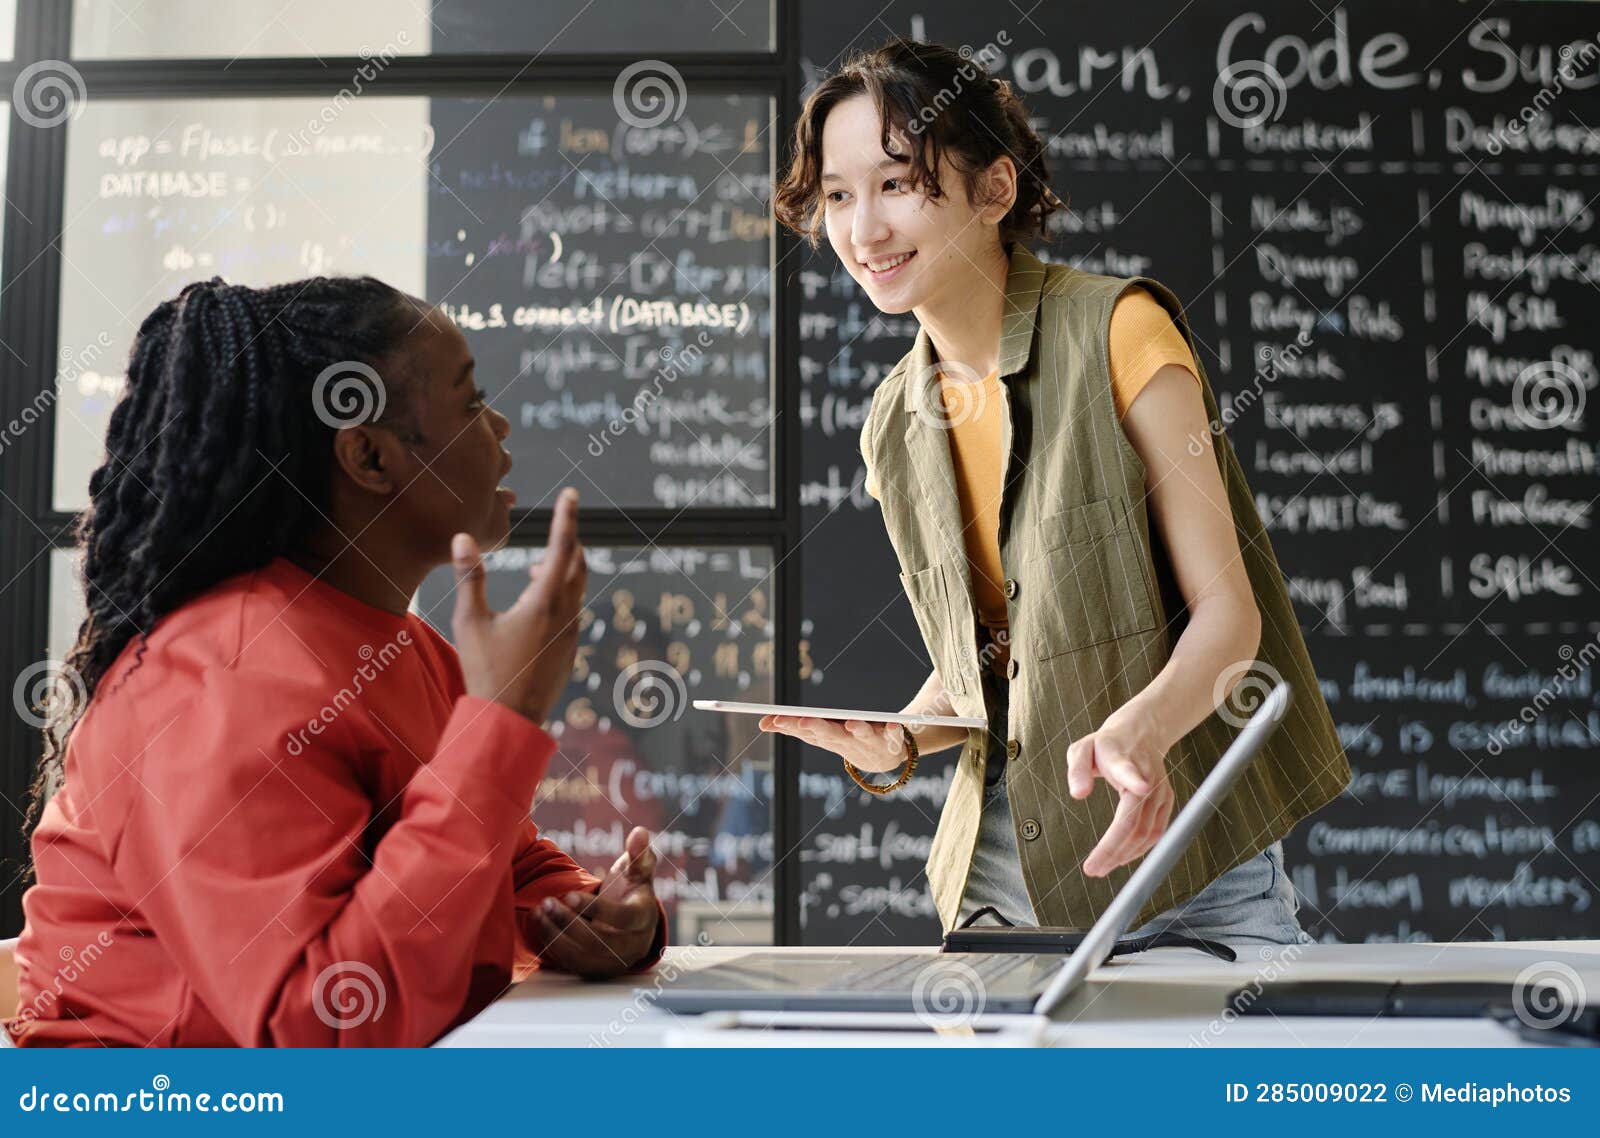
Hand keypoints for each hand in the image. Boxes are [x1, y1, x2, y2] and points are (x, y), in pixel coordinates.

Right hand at [451, 487, 585, 724]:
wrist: (510, 720)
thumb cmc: (487, 671)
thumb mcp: (471, 622)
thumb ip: (470, 578)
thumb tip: (463, 538)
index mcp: (545, 601)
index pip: (562, 547)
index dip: (567, 517)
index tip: (573, 494)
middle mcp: (566, 614)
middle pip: (578, 565)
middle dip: (569, 542)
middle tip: (559, 527)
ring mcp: (571, 634)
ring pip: (577, 590)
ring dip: (562, 572)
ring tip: (535, 570)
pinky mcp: (569, 651)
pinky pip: (572, 613)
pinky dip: (561, 597)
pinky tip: (538, 607)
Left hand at [526, 826, 661, 978]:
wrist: (632, 925)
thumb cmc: (633, 891)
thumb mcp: (639, 871)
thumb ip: (639, 853)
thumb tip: (640, 832)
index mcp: (643, 919)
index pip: (621, 918)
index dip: (595, 908)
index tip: (569, 894)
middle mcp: (630, 946)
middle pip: (597, 941)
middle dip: (568, 922)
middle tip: (547, 901)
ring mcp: (611, 961)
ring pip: (581, 955)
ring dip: (556, 934)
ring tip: (540, 910)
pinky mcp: (594, 969)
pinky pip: (570, 962)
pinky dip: (552, 943)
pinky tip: (540, 922)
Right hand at [758, 715, 911, 772]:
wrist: (885, 757)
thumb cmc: (849, 739)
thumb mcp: (822, 733)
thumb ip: (794, 727)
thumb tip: (763, 723)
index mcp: (829, 738)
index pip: (807, 732)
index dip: (791, 726)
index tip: (775, 719)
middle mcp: (847, 743)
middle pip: (831, 735)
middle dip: (817, 727)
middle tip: (803, 720)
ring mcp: (869, 743)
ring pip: (862, 736)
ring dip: (857, 730)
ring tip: (851, 723)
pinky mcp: (891, 742)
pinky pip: (894, 736)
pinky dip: (894, 731)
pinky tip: (893, 724)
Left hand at [1066, 701, 1174, 876]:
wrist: (1139, 735)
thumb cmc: (1104, 745)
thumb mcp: (1082, 748)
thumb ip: (1077, 769)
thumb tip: (1078, 794)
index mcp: (1122, 759)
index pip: (1128, 771)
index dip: (1134, 779)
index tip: (1140, 787)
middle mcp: (1147, 777)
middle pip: (1134, 819)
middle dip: (1113, 848)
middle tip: (1092, 869)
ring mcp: (1161, 791)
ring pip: (1146, 831)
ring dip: (1124, 854)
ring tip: (1101, 868)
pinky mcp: (1167, 801)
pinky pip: (1156, 832)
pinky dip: (1139, 849)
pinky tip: (1121, 858)